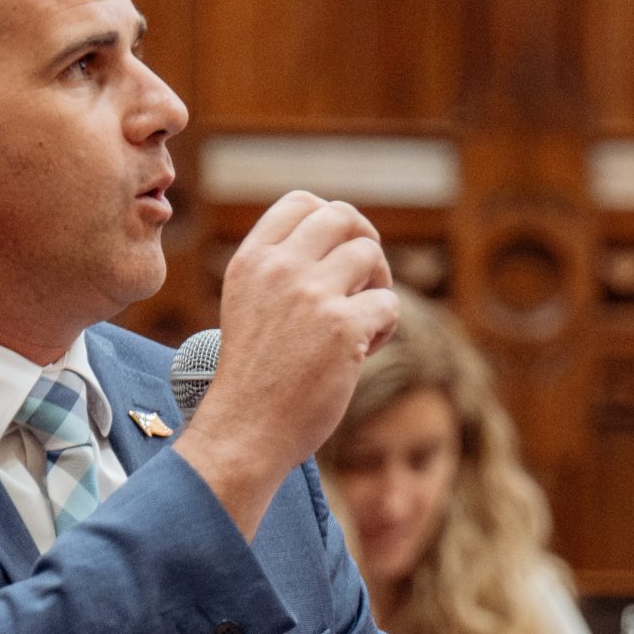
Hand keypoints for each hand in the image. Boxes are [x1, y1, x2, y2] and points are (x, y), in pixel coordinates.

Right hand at [174, 192, 398, 536]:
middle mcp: (279, 268)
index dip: (331, 223)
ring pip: (370, 256)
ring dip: (376, 287)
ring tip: (360, 324)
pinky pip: (389, 304)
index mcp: (252, 260)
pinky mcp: (342, 328)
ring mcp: (311, 295)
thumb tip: (345, 239)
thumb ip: (282, 269)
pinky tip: (362, 353)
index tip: (337, 254)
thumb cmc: (254, 376)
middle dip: (364, 244)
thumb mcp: (250, 304)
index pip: (302, 202)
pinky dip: (384, 329)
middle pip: (343, 217)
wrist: (245, 431)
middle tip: (363, 281)